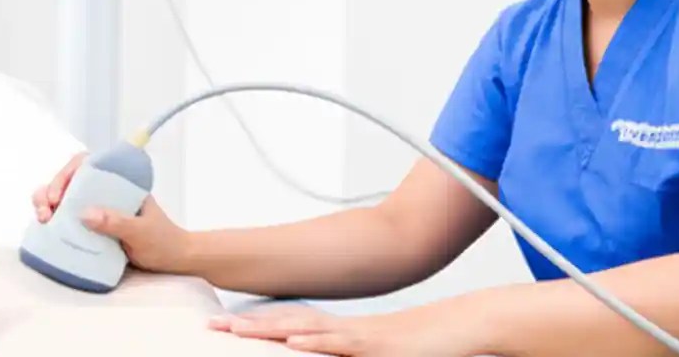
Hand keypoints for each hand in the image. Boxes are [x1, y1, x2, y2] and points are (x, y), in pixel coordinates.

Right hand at [30, 152, 191, 273]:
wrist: (175, 260)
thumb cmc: (163, 242)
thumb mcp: (141, 232)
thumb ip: (117, 222)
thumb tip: (84, 213)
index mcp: (119, 184)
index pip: (87, 165)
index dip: (67, 174)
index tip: (58, 195)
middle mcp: (106, 193)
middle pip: (70, 181)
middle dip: (50, 191)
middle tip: (45, 212)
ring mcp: (98, 210)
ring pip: (65, 199)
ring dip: (47, 205)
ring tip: (43, 220)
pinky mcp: (93, 229)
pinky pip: (68, 220)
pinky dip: (53, 222)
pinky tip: (46, 230)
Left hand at [208, 303, 479, 355]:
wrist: (469, 325)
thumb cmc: (432, 345)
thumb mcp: (385, 355)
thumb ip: (357, 355)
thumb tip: (323, 354)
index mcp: (346, 335)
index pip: (294, 328)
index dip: (259, 327)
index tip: (225, 327)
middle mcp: (348, 331)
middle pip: (289, 325)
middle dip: (248, 326)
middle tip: (210, 325)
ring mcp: (363, 336)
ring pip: (307, 330)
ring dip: (268, 330)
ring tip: (233, 329)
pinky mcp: (380, 346)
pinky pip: (342, 343)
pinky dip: (316, 340)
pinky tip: (292, 339)